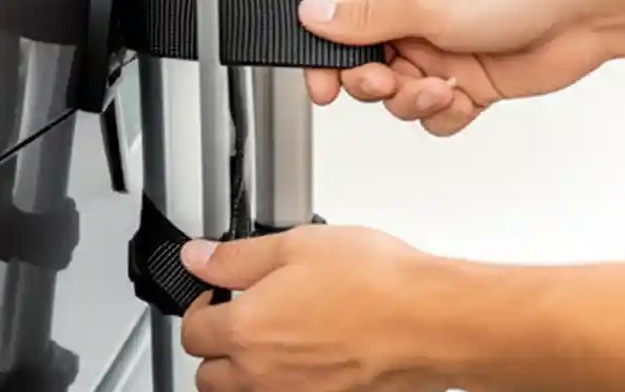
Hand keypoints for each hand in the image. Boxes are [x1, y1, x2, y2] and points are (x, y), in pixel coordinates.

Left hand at [180, 226, 500, 391]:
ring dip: (245, 371)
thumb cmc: (376, 283)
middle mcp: (262, 375)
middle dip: (218, 346)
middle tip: (245, 315)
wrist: (432, 321)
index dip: (202, 306)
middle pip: (209, 375)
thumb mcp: (295, 245)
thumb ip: (235, 257)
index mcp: (246, 331)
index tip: (218, 293)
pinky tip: (308, 356)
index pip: (192, 331)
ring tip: (276, 336)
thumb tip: (198, 258)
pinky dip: (284, 383)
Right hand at [300, 0, 610, 135]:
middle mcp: (413, 16)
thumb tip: (310, 15)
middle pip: (360, 65)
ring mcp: (440, 50)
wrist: (588, 13)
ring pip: (396, 97)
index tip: (322, 86)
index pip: (335, 19)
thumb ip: (362, 19)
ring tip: (444, 89)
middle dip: (372, 84)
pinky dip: (446, 114)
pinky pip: (434, 114)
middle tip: (391, 83)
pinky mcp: (468, 81)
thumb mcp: (425, 2)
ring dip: (414, 102)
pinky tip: (467, 98)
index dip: (322, 54)